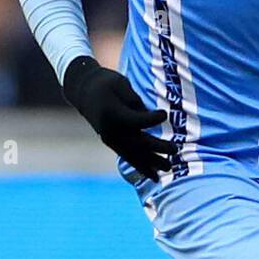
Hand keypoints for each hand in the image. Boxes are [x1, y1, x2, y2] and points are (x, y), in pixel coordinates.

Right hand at [62, 55, 173, 179]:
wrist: (83, 91)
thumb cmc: (105, 83)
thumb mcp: (120, 83)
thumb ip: (134, 100)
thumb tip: (147, 115)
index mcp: (113, 113)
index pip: (138, 121)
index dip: (153, 119)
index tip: (165, 114)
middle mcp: (111, 130)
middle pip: (138, 142)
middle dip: (158, 147)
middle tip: (175, 150)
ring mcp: (110, 139)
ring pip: (133, 155)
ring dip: (151, 163)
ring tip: (168, 169)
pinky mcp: (111, 143)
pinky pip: (128, 157)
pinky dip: (141, 167)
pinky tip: (153, 176)